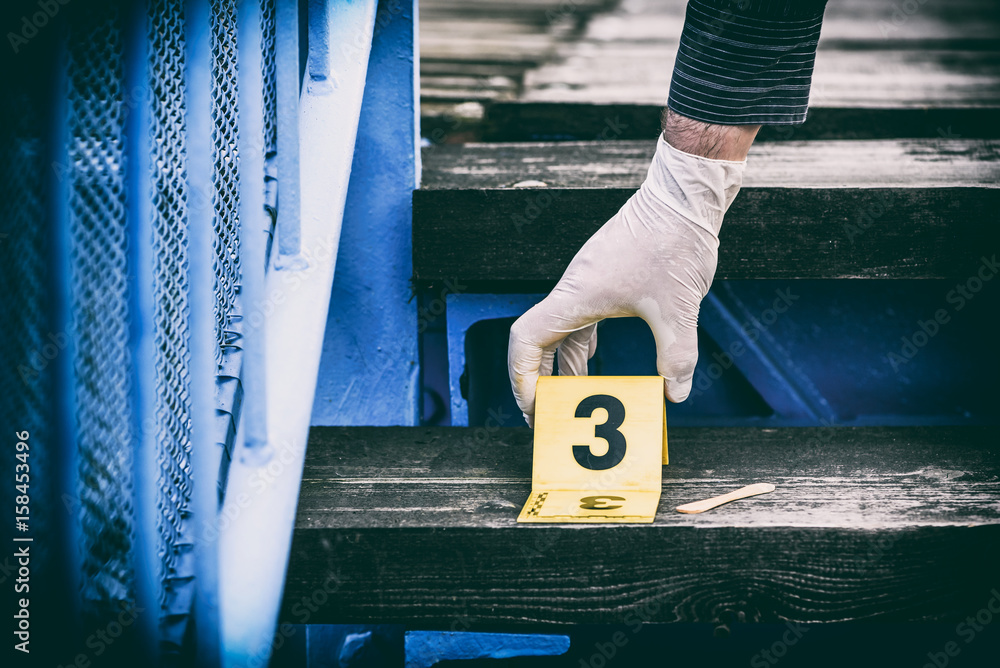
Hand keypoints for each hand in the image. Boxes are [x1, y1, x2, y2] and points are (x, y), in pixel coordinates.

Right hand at [507, 135, 745, 425]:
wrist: (682, 195)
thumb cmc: (673, 242)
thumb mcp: (677, 307)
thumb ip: (677, 354)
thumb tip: (676, 395)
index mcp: (577, 296)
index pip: (526, 341)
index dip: (522, 378)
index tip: (534, 408)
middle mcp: (574, 290)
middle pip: (537, 342)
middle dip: (537, 381)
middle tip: (546, 417)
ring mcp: (588, 284)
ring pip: (560, 333)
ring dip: (560, 368)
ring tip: (570, 400)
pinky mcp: (604, 280)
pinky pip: (580, 321)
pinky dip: (580, 348)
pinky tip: (590, 366)